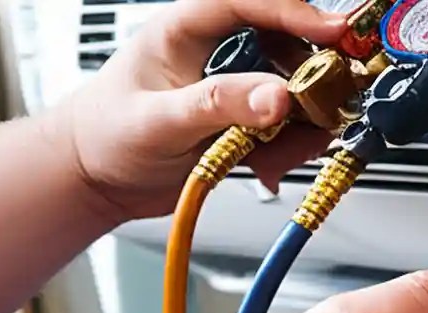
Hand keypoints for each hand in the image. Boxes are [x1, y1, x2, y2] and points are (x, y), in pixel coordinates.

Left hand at [63, 0, 347, 220]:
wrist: (94, 180)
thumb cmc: (105, 135)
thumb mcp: (159, 120)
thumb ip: (218, 105)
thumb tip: (277, 96)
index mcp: (186, 29)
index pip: (248, 3)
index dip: (294, 12)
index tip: (334, 32)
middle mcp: (216, 54)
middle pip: (285, 44)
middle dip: (311, 73)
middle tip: (331, 97)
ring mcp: (235, 90)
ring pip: (293, 92)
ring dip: (301, 123)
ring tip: (282, 151)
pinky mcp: (245, 124)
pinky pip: (287, 130)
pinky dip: (289, 151)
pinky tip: (268, 167)